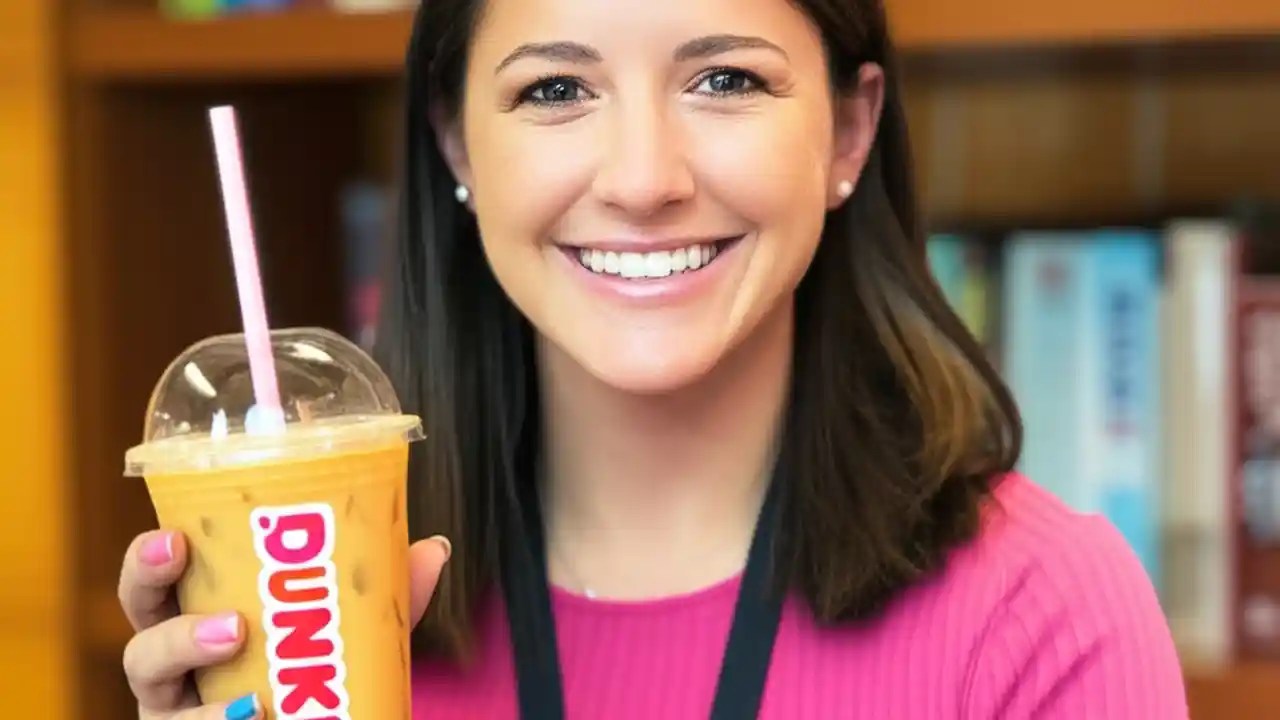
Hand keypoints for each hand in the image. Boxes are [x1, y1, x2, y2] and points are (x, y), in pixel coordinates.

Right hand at [118, 529, 450, 718]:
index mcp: (195, 619)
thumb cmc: (311, 677)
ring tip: (255, 701)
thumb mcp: (346, 634)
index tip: (175, 538)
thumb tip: (433, 548)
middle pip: (140, 648)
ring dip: (212, 710)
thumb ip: (380, 597)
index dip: (148, 562)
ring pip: (169, 713)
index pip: (153, 585)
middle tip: (231, 625)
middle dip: (174, 638)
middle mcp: (173, 676)